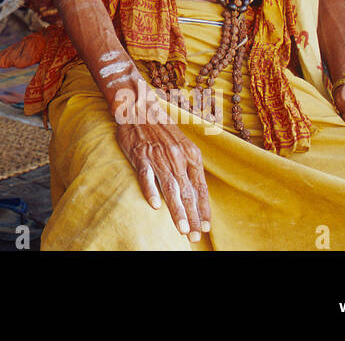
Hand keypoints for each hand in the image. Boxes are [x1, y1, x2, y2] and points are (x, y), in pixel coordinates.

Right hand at [113, 86, 210, 240]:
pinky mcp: (141, 156)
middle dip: (192, 217)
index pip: (200, 188)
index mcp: (191, 155)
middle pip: (187, 192)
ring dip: (177, 210)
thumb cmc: (161, 128)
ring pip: (170, 188)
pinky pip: (147, 176)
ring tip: (181, 228)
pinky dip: (151, 191)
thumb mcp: (182, 145)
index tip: (205, 227)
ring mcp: (159, 157)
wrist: (140, 108)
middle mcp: (178, 157)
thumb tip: (194, 191)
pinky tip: (156, 206)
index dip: (203, 209)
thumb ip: (188, 166)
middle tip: (194, 236)